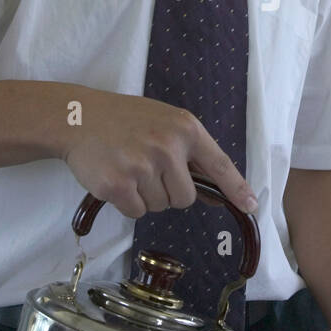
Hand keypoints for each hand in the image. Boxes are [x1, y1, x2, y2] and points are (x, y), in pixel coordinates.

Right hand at [61, 87, 257, 217]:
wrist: (78, 117)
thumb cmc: (126, 120)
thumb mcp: (165, 123)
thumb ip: (190, 155)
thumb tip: (215, 195)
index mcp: (185, 128)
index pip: (220, 165)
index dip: (237, 189)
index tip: (252, 206)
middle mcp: (167, 147)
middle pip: (185, 198)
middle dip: (169, 192)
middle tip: (147, 169)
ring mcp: (142, 166)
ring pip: (160, 206)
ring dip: (146, 197)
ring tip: (128, 168)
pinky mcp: (118, 185)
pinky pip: (136, 212)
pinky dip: (127, 203)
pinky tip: (116, 178)